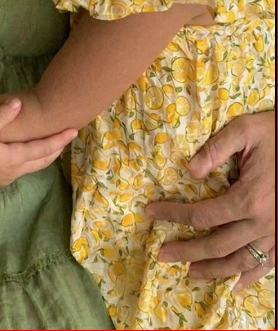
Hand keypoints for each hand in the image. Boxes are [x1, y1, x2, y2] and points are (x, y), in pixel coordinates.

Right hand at [0, 98, 76, 192]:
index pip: (44, 148)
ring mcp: (4, 178)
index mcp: (14, 158)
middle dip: (56, 149)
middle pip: (42, 160)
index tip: (74, 131)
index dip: (60, 139)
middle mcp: (14, 171)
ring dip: (44, 156)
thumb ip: (1, 115)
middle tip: (68, 137)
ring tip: (51, 147)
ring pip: (32, 167)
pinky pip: (21, 170)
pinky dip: (31, 161)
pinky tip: (24, 156)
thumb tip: (20, 102)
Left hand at [147, 111, 275, 288]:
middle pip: (218, 245)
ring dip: (215, 270)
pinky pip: (269, 263)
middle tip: (162, 255)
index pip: (202, 215)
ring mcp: (277, 232)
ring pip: (242, 261)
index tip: (151, 212)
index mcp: (249, 198)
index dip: (174, 215)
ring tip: (191, 273)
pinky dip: (251, 276)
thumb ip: (215, 149)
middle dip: (187, 252)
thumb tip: (190, 170)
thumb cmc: (274, 134)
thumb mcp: (244, 131)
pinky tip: (236, 285)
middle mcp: (263, 222)